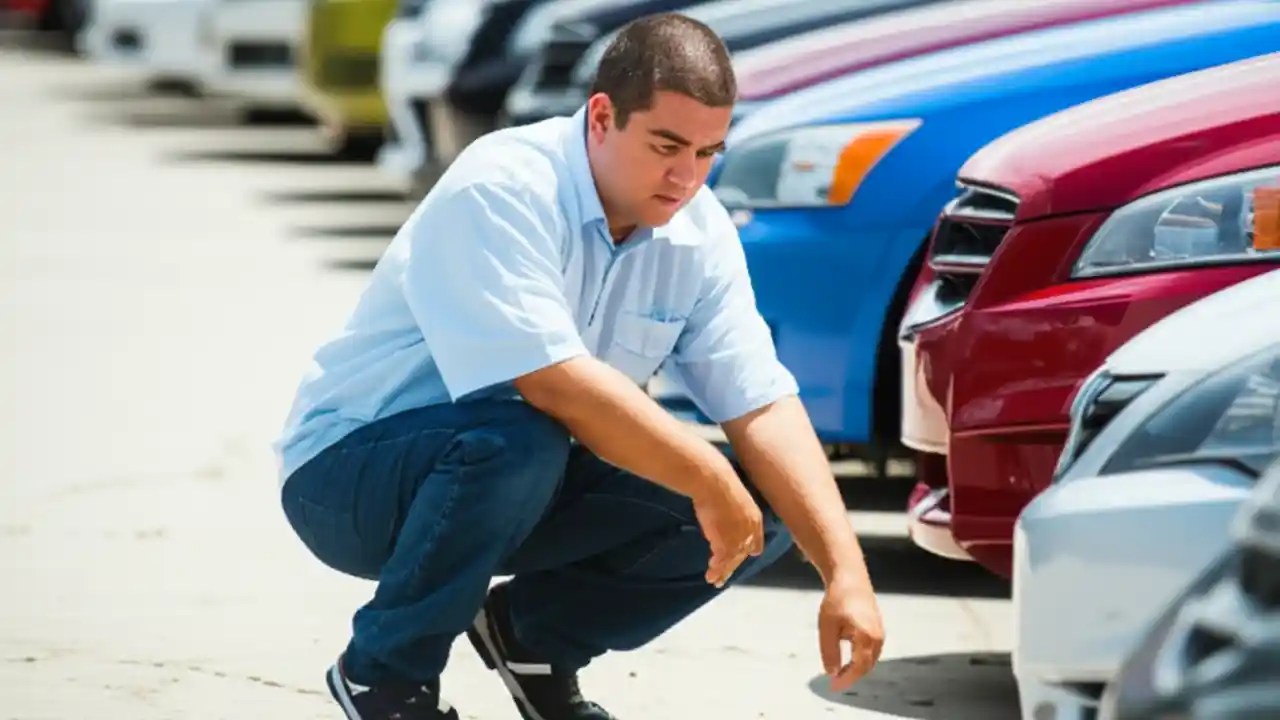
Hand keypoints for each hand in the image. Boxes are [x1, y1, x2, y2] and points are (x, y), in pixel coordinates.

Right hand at [692, 465, 763, 587]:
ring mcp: (737, 539)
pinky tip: (710, 574)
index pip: (756, 540)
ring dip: (723, 572)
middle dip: (733, 566)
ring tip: (715, 580)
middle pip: (743, 554)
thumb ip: (732, 511)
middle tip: (726, 575)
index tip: (749, 554)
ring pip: (732, 561)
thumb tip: (724, 512)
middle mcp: (749, 531)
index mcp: (755, 518)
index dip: (750, 549)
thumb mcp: (732, 496)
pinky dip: (715, 569)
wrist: (712, 480)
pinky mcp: (724, 544)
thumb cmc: (718, 481)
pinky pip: (721, 561)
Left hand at [819, 577, 884, 690]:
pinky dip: (861, 659)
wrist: (850, 579)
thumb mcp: (827, 627)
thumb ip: (829, 651)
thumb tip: (832, 672)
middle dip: (851, 676)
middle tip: (834, 682)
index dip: (846, 679)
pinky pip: (871, 652)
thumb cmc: (837, 601)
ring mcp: (880, 633)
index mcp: (866, 636)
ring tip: (839, 673)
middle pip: (866, 666)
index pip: (859, 667)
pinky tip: (847, 660)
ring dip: (856, 669)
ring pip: (870, 660)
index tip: (832, 686)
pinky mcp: (878, 629)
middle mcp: (878, 637)